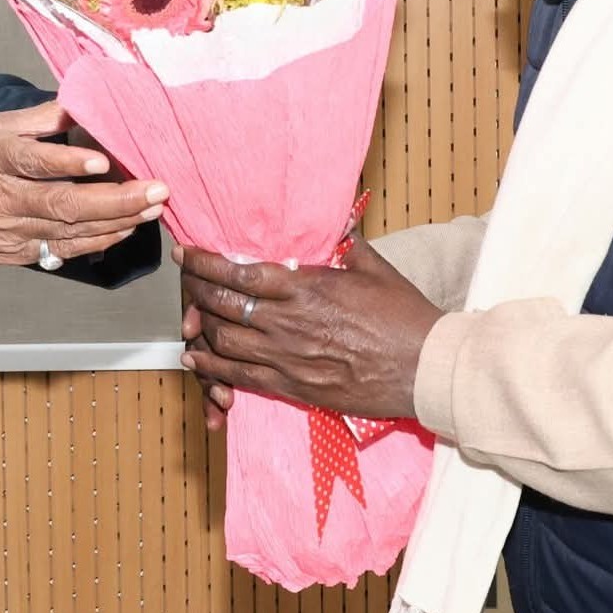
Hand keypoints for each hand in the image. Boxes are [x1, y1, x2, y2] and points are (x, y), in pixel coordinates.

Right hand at [0, 102, 166, 266]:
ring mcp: (5, 233)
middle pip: (62, 205)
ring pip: (69, 233)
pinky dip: (96, 242)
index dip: (69, 164)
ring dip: (116, 223)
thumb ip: (35, 120)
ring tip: (152, 208)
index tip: (104, 162)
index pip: (33, 162)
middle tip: (156, 190)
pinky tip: (123, 230)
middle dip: (116, 200)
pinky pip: (61, 251)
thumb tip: (80, 103)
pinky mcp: (11, 256)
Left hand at [176, 239, 442, 421]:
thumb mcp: (374, 269)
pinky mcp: (295, 389)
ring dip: (201, 329)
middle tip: (186, 282)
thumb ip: (348, 245)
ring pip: (225, 342)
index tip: (187, 254)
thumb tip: (338, 224)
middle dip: (197, 292)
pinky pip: (241, 378)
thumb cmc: (405, 317)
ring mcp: (289, 358)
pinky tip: (198, 360)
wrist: (426, 367)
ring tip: (189, 319)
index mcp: (306, 287)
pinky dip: (214, 368)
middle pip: (224, 305)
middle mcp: (289, 322)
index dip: (205, 263)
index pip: (240, 272)